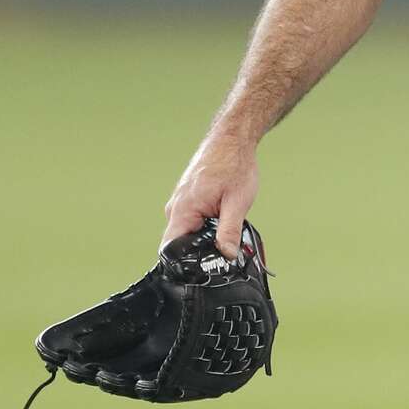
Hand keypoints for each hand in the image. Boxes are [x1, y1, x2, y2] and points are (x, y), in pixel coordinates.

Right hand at [162, 127, 259, 259]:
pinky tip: (222, 216)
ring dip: (206, 235)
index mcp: (183, 210)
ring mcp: (181, 202)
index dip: (185, 263)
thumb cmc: (234, 164)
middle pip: (181, 243)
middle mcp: (176, 207)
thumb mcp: (237, 202)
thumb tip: (227, 255)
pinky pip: (192, 220)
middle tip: (224, 247)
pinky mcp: (188, 199)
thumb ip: (229, 231)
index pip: (170, 249)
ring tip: (226, 226)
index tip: (203, 268)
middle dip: (201, 250)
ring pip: (189, 231)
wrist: (232, 140)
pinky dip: (206, 223)